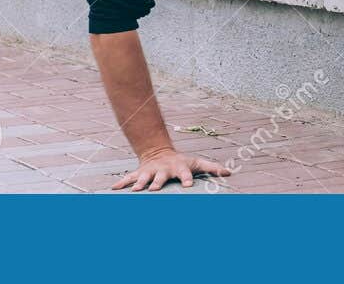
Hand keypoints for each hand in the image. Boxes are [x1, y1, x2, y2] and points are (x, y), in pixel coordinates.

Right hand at [111, 147, 231, 191]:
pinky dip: (121, 183)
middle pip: (161, 177)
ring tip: (135, 191)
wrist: (160, 153)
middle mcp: (163, 170)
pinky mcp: (139, 173)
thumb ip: (212, 168)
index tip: (187, 186)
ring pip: (143, 178)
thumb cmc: (182, 162)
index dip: (186, 179)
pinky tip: (113, 190)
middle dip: (157, 183)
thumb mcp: (198, 163)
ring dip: (139, 184)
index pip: (184, 173)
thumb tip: (229, 173)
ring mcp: (150, 172)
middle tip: (155, 189)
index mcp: (178, 168)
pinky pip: (128, 178)